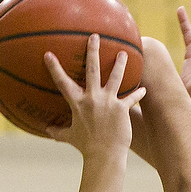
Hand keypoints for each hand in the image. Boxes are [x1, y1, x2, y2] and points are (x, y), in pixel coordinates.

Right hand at [44, 34, 146, 158]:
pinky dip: (138, 93)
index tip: (48, 54)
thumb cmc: (86, 147)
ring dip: (120, 64)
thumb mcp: (69, 137)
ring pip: (115, 77)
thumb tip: (46, 130)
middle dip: (93, 51)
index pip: (62, 82)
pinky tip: (144, 88)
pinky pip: (131, 97)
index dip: (54, 68)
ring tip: (124, 53)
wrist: (104, 156)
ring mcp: (108, 102)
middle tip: (95, 36)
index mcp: (77, 103)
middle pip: (92, 69)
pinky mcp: (122, 109)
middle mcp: (92, 98)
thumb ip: (57, 131)